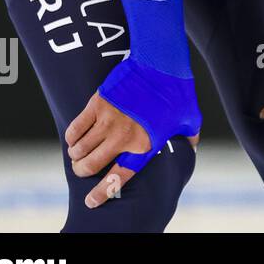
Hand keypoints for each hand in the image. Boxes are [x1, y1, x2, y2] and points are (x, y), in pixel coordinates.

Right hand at [67, 58, 201, 208]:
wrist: (160, 62)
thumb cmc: (177, 91)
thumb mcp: (190, 118)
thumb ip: (188, 137)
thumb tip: (191, 148)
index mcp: (144, 145)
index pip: (117, 177)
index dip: (102, 192)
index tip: (91, 201)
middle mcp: (123, 137)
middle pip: (91, 165)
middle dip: (82, 171)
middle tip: (82, 169)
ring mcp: (107, 120)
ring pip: (80, 148)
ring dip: (76, 155)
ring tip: (78, 154)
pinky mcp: (97, 104)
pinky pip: (75, 128)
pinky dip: (71, 138)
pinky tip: (73, 140)